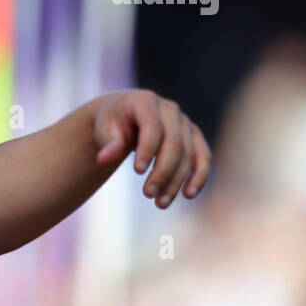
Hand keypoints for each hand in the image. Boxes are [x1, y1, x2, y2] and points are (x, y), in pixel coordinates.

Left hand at [93, 89, 211, 207]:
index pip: (152, 127)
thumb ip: (109, 144)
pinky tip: (188, 195)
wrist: (125, 115)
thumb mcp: (105, 130)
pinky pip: (202, 156)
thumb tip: (102, 160)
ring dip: (177, 181)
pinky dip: (199, 176)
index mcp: (145, 101)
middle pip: (174, 144)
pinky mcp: (194, 136)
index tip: (137, 172)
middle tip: (148, 194)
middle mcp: (170, 109)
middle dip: (163, 171)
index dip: (147, 150)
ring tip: (160, 203)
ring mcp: (185, 122)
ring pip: (189, 154)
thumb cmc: (113, 124)